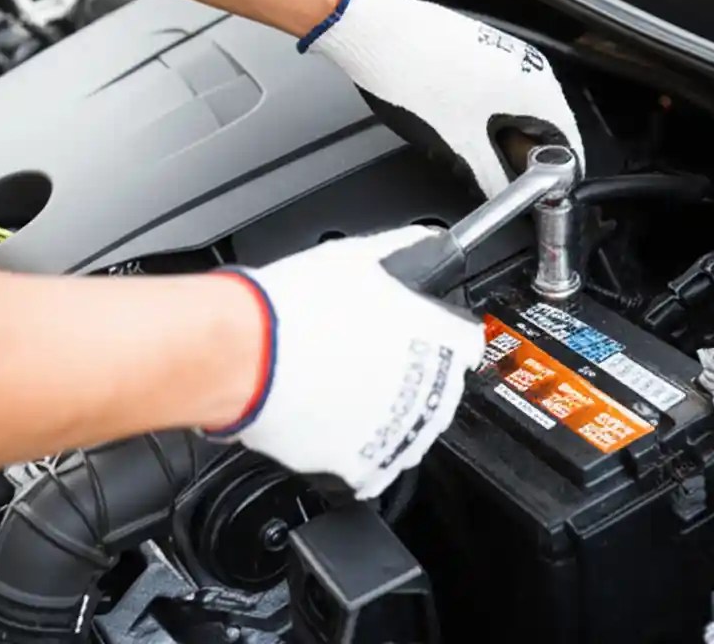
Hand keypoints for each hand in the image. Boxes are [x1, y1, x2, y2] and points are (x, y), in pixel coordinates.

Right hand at [208, 227, 484, 499]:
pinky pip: (373, 468)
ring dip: (387, 416)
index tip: (422, 337)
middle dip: (410, 377)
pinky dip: (357, 454)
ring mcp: (399, 433)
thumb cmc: (295, 305)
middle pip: (438, 390)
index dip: (440, 335)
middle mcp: (430, 391)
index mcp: (440, 339)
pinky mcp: (365, 466)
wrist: (248, 354)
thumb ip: (402, 251)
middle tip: (368, 362)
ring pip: (408, 431)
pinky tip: (333, 428)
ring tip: (345, 394)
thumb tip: (423, 244)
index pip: (465, 342)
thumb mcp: (358, 257)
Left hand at [299, 0, 584, 196]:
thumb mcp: (459, 145)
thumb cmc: (416, 76)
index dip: (558, 175)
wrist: (376, 30)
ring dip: (508, 137)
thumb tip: (506, 199)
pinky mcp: (484, 50)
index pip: (569, 142)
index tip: (545, 196)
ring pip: (522, 109)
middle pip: (547, 126)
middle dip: (530, 157)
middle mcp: (530, 67)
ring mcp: (507, 54)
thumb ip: (491, 178)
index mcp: (537, 90)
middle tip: (507, 184)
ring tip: (479, 158)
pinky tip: (465, 129)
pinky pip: (502, 92)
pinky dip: (493, 116)